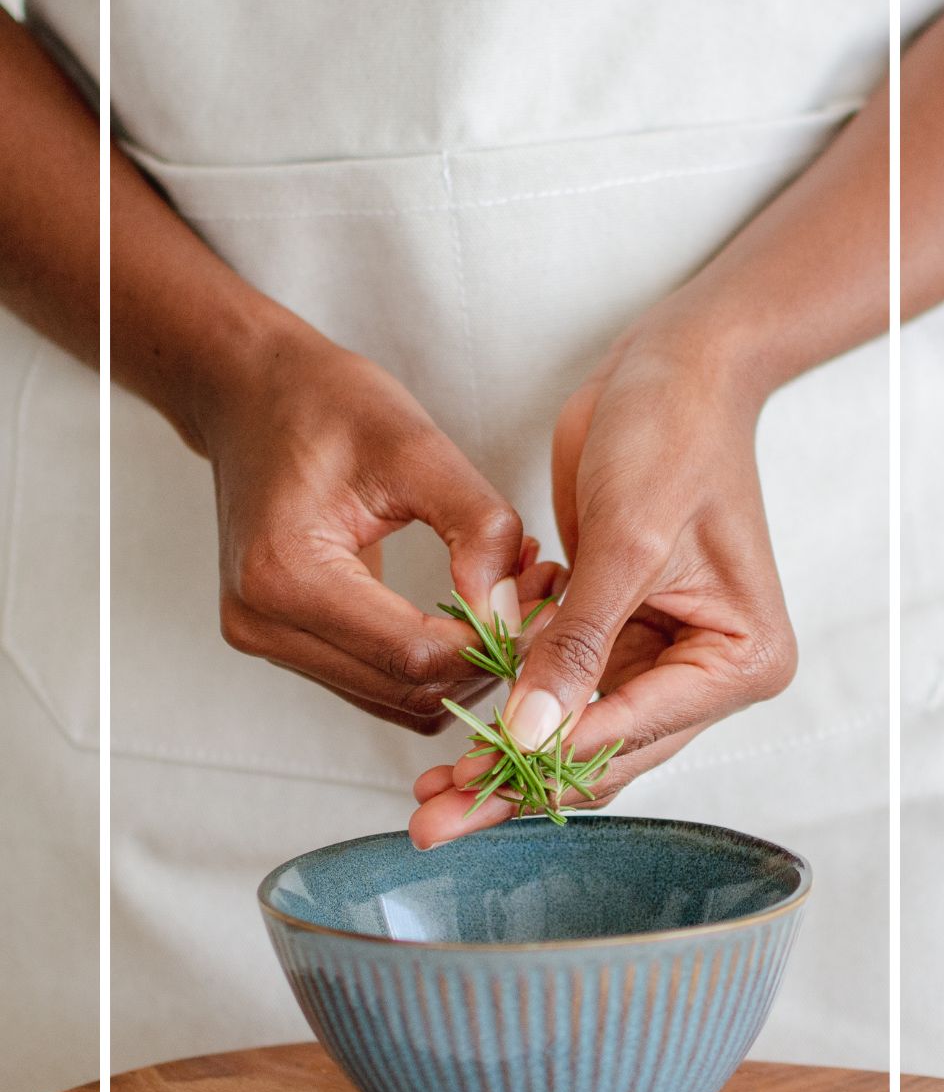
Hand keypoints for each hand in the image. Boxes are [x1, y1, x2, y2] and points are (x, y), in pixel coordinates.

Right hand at [197, 307, 535, 732]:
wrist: (248, 393)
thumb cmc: (323, 403)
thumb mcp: (416, 444)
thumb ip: (476, 527)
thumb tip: (514, 611)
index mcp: (286, 574)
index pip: (413, 654)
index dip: (493, 643)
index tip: (546, 601)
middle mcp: (263, 623)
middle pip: (407, 689)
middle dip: (487, 657)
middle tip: (544, 599)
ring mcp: (266, 638)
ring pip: (397, 698)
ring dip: (463, 664)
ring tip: (514, 598)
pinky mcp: (283, 640)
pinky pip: (376, 681)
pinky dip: (431, 659)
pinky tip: (470, 609)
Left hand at [410, 300, 796, 841]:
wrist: (672, 368)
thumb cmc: (673, 435)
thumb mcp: (626, 540)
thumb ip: (577, 644)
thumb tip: (529, 736)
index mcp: (738, 659)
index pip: (630, 732)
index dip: (546, 763)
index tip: (469, 790)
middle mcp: (706, 669)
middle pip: (600, 748)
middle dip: (515, 781)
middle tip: (436, 820)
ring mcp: (660, 651)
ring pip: (572, 726)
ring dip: (504, 750)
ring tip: (431, 789)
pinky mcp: (616, 625)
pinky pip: (559, 681)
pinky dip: (512, 694)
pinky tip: (459, 717)